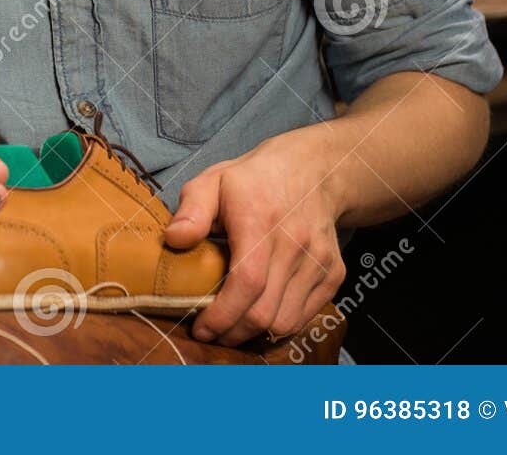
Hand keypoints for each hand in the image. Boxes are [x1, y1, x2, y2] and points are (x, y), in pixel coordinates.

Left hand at [162, 127, 347, 346]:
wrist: (313, 171)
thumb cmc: (253, 180)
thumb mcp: (212, 182)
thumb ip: (191, 211)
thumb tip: (173, 240)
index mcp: (259, 220)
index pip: (246, 282)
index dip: (222, 315)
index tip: (200, 329)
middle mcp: (294, 243)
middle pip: (265, 312)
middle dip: (233, 333)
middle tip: (211, 334)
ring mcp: (318, 261)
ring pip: (286, 321)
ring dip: (256, 333)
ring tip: (233, 327)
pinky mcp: (333, 274)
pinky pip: (306, 316)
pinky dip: (281, 324)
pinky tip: (261, 315)